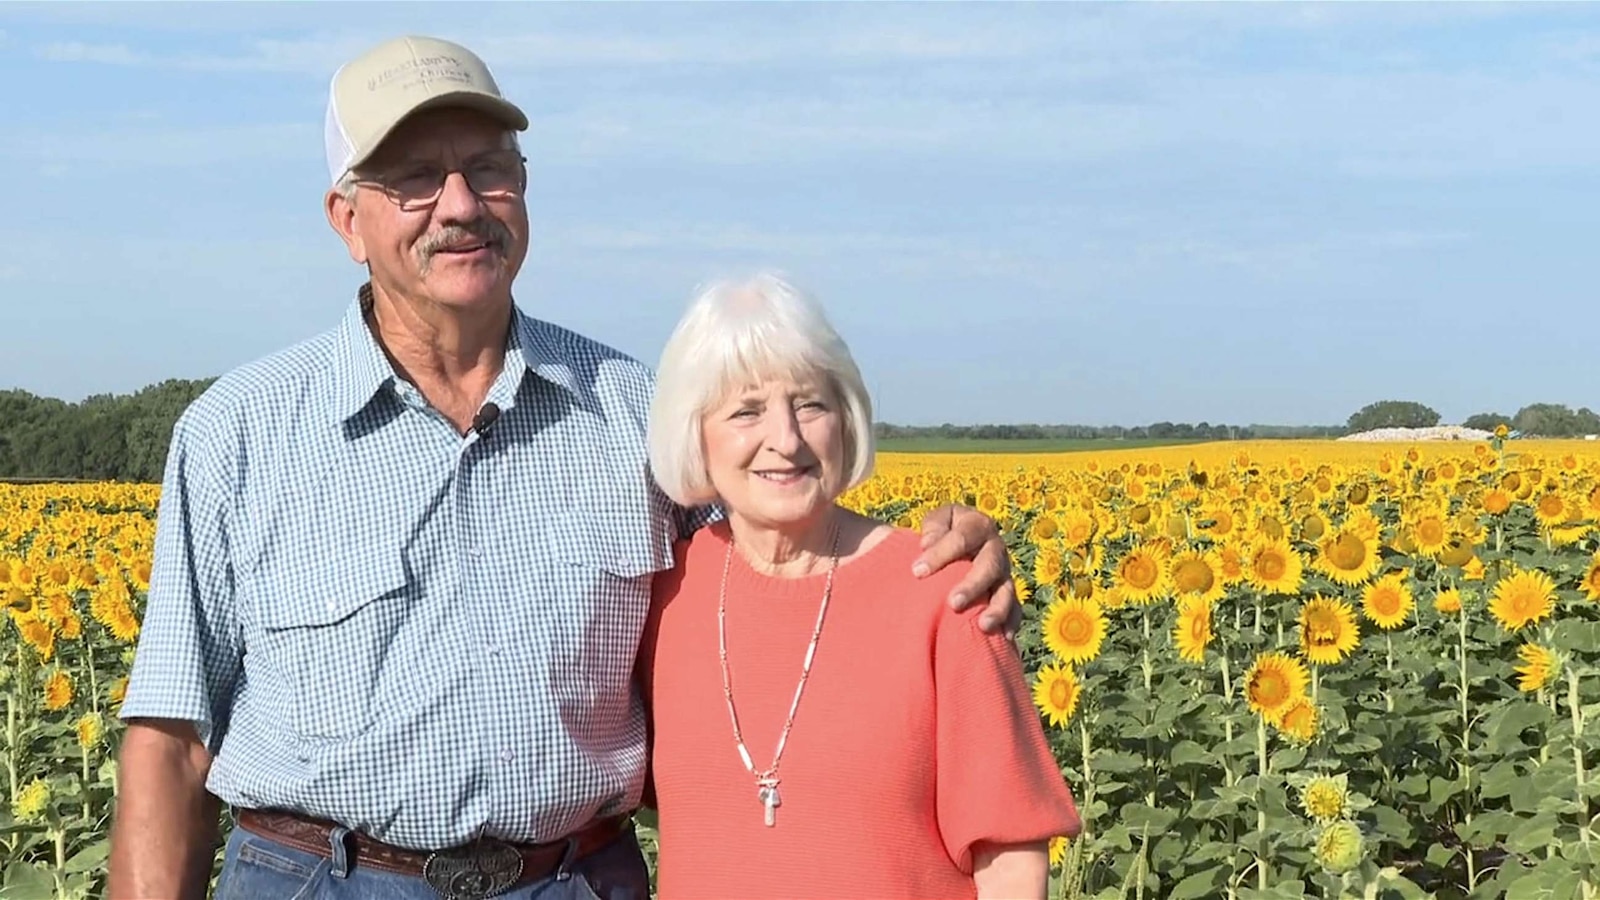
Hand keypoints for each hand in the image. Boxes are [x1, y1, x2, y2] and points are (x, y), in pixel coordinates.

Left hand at [913, 503, 1019, 636]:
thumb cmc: (934, 537)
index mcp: (975, 524)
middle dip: (973, 585)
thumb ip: (928, 529)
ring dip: (996, 608)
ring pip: (1006, 590)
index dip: (940, 553)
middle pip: (990, 565)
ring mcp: (1003, 571)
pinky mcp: (1006, 593)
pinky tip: (1004, 637)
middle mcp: (994, 547)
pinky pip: (1015, 609)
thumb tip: (927, 543)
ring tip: (983, 625)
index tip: (916, 572)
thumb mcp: (930, 525)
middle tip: (954, 603)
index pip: (962, 537)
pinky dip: (1010, 622)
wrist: (948, 550)